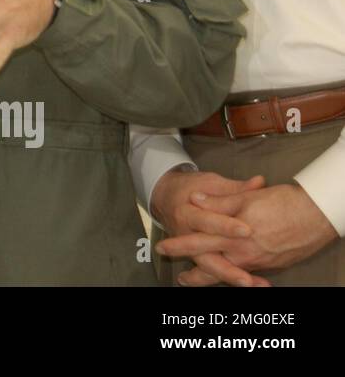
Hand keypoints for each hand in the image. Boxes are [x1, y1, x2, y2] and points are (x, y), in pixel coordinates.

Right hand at [150, 168, 266, 286]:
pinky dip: (229, 278)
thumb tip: (259, 182)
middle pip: (205, 255)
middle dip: (226, 269)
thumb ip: (235, 188)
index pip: (208, 221)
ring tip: (250, 283)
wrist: (164, 197)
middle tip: (246, 278)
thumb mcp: (209, 183)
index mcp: (187, 213)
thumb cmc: (189, 188)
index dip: (227, 226)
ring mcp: (190, 248)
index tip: (248, 231)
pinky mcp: (197, 255)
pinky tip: (250, 282)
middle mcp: (186, 235)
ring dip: (229, 278)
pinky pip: (212, 270)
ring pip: (208, 268)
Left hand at [158, 182, 337, 284]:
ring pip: (230, 273)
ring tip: (196, 279)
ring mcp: (258, 261)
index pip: (199, 243)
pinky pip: (247, 272)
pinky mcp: (270, 264)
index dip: (179, 246)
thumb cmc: (281, 202)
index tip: (163, 248)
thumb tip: (196, 199)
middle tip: (180, 279)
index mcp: (233, 236)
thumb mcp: (245, 198)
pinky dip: (236, 275)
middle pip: (212, 269)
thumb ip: (218, 201)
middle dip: (195, 276)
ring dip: (214, 276)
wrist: (315, 214)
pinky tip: (232, 275)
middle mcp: (243, 253)